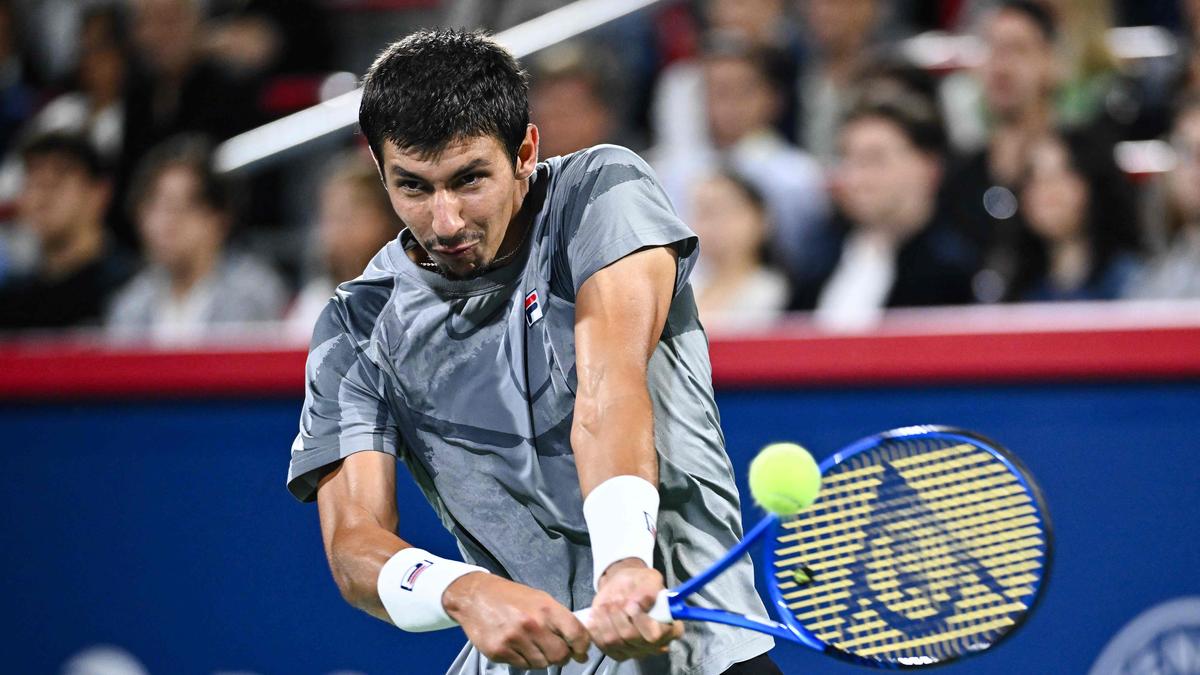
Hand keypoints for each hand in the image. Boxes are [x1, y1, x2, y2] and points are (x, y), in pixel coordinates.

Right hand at [443, 572, 589, 668]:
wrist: (476, 596)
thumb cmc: (512, 597)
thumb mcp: (540, 599)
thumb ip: (561, 620)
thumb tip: (581, 647)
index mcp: (546, 608)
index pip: (577, 634)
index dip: (583, 646)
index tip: (580, 650)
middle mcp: (532, 624)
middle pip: (560, 655)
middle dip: (562, 656)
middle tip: (554, 649)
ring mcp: (514, 639)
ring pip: (542, 664)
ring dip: (541, 658)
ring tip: (531, 643)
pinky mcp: (499, 651)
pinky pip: (522, 666)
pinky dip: (524, 660)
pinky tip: (517, 645)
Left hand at [584, 559, 683, 660]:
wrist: (624, 589)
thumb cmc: (639, 585)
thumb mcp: (649, 578)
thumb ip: (650, 588)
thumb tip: (644, 601)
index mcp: (671, 627)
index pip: (656, 634)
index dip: (641, 620)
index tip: (631, 603)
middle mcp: (656, 644)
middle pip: (632, 638)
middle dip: (619, 617)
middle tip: (615, 601)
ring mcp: (637, 651)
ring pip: (615, 641)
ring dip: (606, 621)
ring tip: (605, 606)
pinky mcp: (619, 653)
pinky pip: (603, 646)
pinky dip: (596, 629)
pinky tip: (597, 617)